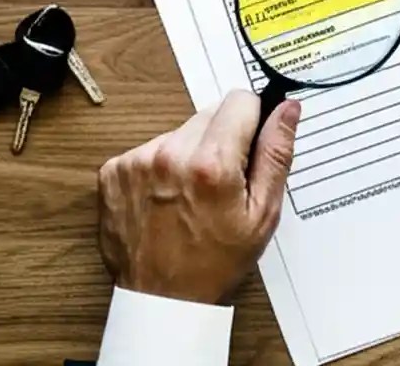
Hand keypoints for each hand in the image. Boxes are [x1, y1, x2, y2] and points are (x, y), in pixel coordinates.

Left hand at [96, 89, 300, 303]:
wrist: (161, 300)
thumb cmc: (214, 263)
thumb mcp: (262, 214)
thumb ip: (276, 154)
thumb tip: (286, 109)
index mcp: (211, 164)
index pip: (240, 100)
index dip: (253, 120)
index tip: (251, 145)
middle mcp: (169, 155)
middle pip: (209, 113)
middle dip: (223, 138)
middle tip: (224, 181)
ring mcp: (136, 161)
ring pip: (179, 131)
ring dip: (190, 152)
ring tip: (193, 194)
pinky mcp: (113, 171)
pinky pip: (149, 149)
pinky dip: (161, 166)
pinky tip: (167, 199)